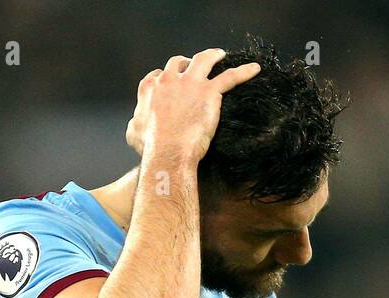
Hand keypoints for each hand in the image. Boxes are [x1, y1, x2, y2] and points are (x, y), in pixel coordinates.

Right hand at [124, 48, 260, 161]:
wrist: (168, 152)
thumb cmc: (150, 147)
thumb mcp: (133, 134)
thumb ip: (135, 123)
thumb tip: (135, 122)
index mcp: (150, 88)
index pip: (157, 75)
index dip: (165, 77)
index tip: (170, 82)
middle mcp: (169, 80)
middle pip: (178, 63)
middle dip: (186, 63)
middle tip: (193, 67)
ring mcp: (191, 83)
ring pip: (203, 60)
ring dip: (212, 55)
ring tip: (220, 55)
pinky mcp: (210, 92)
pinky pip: (231, 77)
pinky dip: (244, 71)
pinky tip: (255, 69)